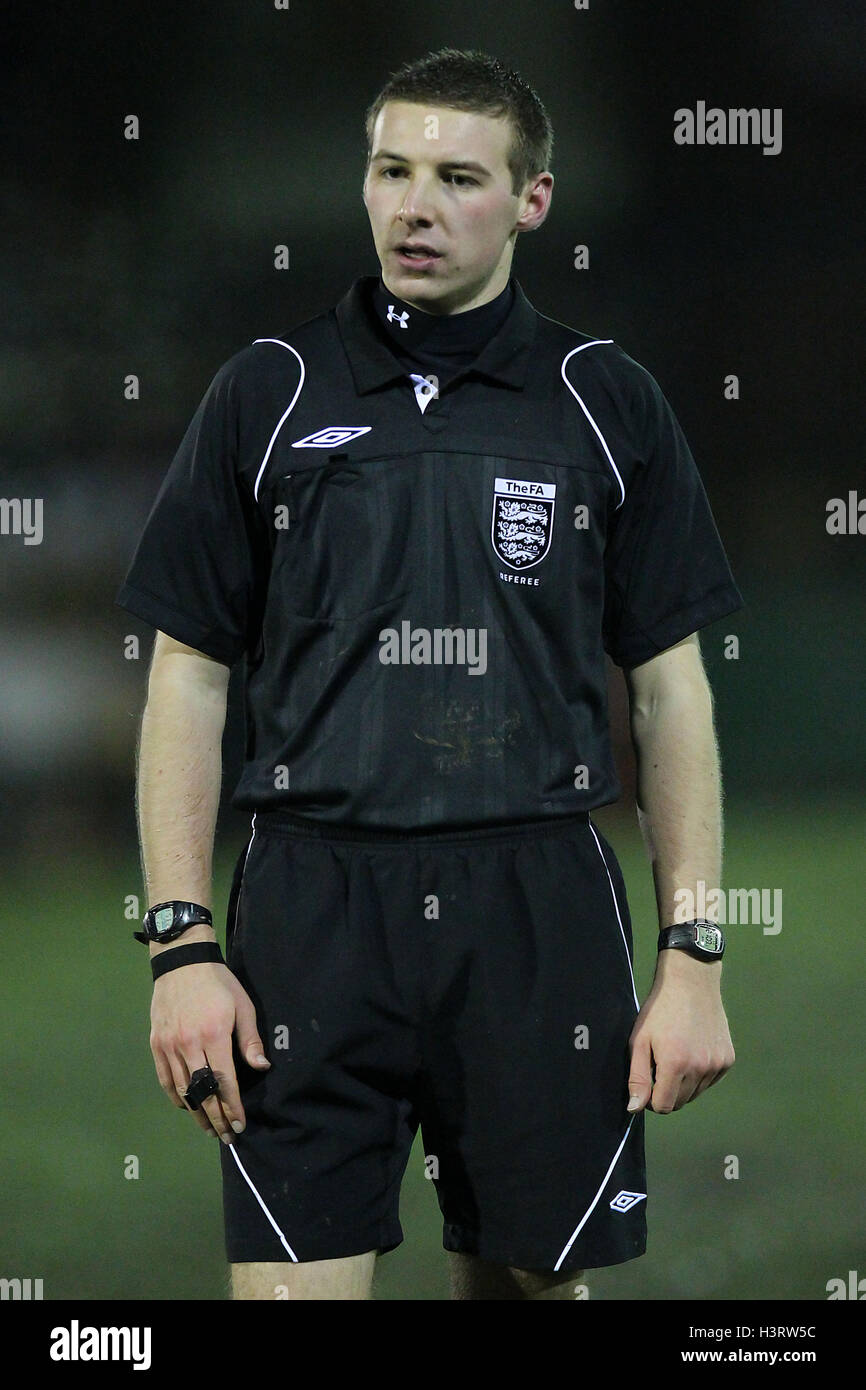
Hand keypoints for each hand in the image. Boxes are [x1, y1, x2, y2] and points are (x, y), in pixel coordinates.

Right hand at [150, 961, 270, 1140]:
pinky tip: (187, 1107)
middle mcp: (189, 1045)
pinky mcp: (156, 1044)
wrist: (181, 963)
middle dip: (216, 1118)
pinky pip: (165, 1078)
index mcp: (214, 1035)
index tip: (239, 1125)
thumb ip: (250, 1039)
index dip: (232, 1107)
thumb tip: (261, 1066)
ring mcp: (169, 1046)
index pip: (224, 1081)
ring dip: (197, 1113)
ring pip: (183, 1089)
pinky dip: (176, 1096)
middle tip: (226, 1136)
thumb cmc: (218, 983)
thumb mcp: (243, 1005)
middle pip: (203, 1092)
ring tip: (208, 1129)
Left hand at [626, 950, 734, 1113]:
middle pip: (680, 1103)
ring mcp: (717, 1064)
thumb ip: (637, 1078)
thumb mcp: (639, 1040)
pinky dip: (699, 1075)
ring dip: (683, 1084)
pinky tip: (692, 1051)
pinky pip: (709, 1082)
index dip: (650, 1100)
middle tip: (659, 1065)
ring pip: (695, 1094)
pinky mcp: (728, 1060)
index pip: (663, 1106)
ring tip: (675, 1055)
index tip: (647, 1082)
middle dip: (666, 1092)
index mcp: (675, 1064)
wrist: (691, 983)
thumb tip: (634, 1109)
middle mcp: (700, 1067)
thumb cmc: (659, 1010)